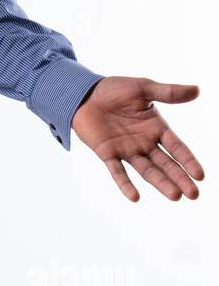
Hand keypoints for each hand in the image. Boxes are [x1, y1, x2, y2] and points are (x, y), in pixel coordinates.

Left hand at [71, 77, 203, 202]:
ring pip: (147, 170)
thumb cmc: (115, 89)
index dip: (188, 161)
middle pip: (166, 164)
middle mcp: (145, 143)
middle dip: (179, 178)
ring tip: (175, 196)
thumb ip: (168, 92)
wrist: (85, 93)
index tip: (200, 176)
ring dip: (160, 183)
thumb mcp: (144, 88)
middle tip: (193, 194)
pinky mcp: (108, 153)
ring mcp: (127, 150)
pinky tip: (134, 197)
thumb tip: (197, 90)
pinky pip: (117, 171)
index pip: (177, 148)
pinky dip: (125, 184)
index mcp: (156, 128)